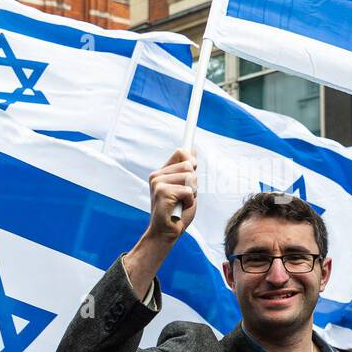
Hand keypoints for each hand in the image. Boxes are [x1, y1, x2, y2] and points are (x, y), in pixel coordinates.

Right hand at [124, 149, 197, 297]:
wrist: (165, 234)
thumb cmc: (177, 213)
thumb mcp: (187, 189)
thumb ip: (188, 171)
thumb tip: (191, 150)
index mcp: (162, 172)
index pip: (181, 152)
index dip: (188, 144)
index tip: (193, 118)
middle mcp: (157, 175)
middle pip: (189, 164)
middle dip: (194, 182)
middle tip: (185, 197)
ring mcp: (158, 183)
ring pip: (190, 178)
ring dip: (192, 193)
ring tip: (181, 203)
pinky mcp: (162, 192)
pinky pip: (188, 191)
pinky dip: (190, 201)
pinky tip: (179, 209)